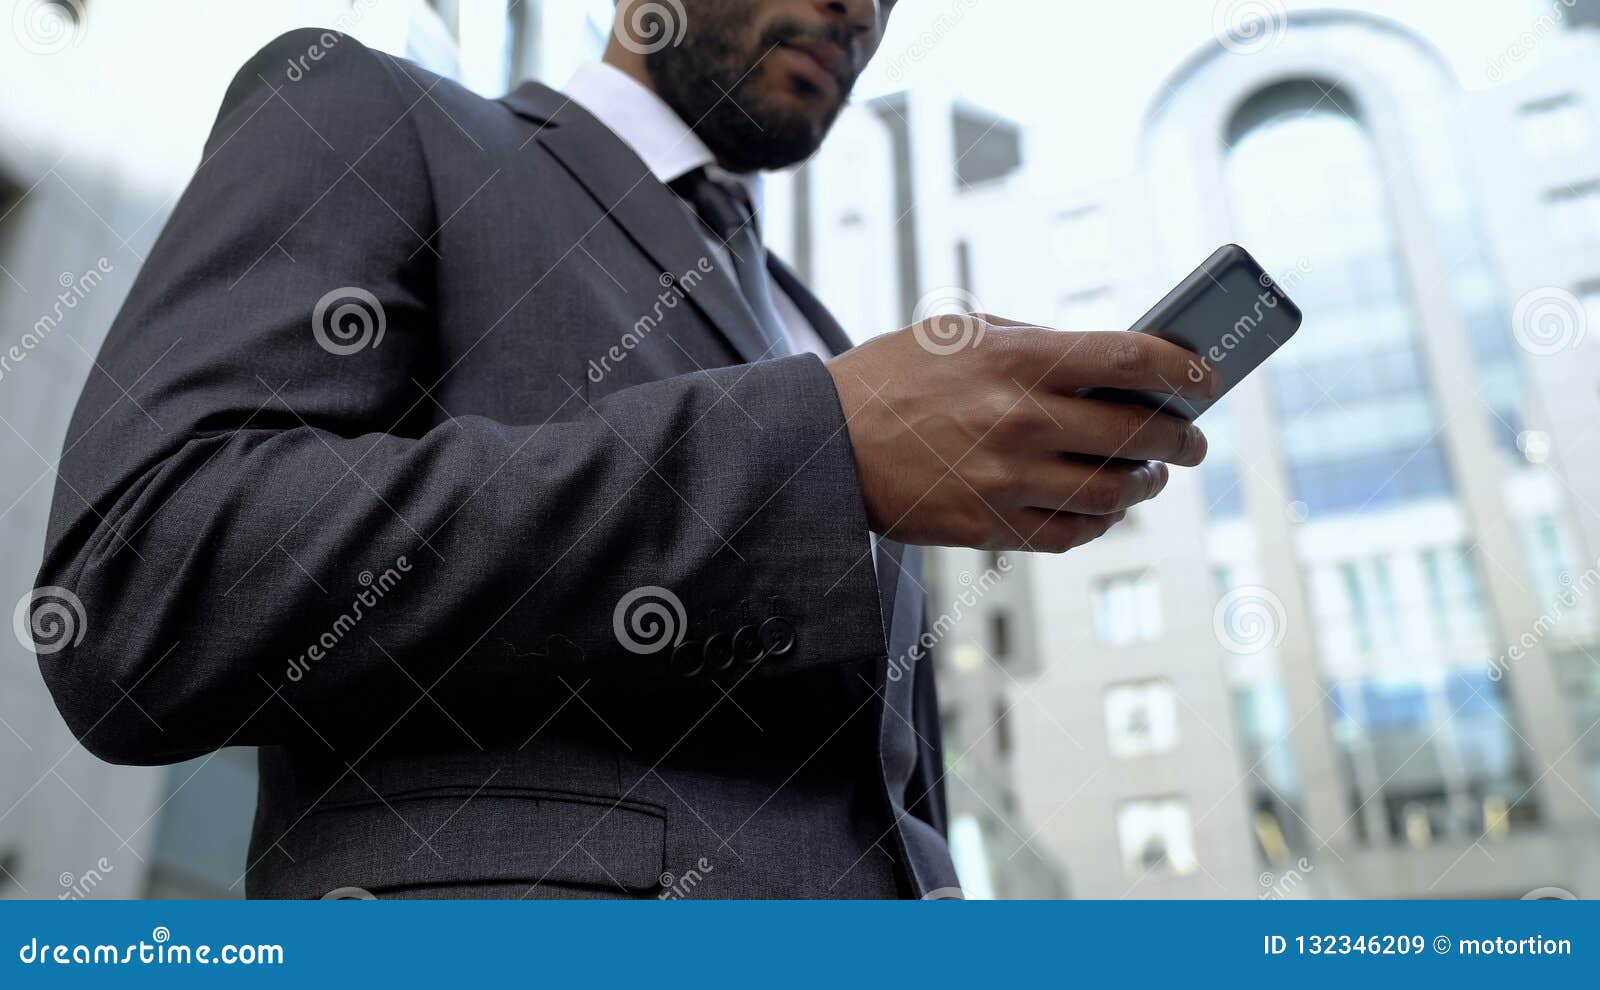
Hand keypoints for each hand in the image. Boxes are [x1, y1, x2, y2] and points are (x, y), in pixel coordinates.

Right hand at [824, 314, 1217, 551]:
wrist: (824, 443)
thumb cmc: (895, 378)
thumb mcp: (963, 333)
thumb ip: (1038, 344)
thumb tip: (1115, 364)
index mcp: (1019, 357)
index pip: (1133, 357)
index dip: (1186, 368)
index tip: (1208, 379)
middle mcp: (1021, 419)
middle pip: (1139, 432)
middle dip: (1181, 438)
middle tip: (1191, 439)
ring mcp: (1007, 478)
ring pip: (1113, 492)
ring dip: (1143, 484)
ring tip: (1146, 475)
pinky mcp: (989, 525)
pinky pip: (1072, 534)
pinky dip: (1099, 523)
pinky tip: (1102, 508)